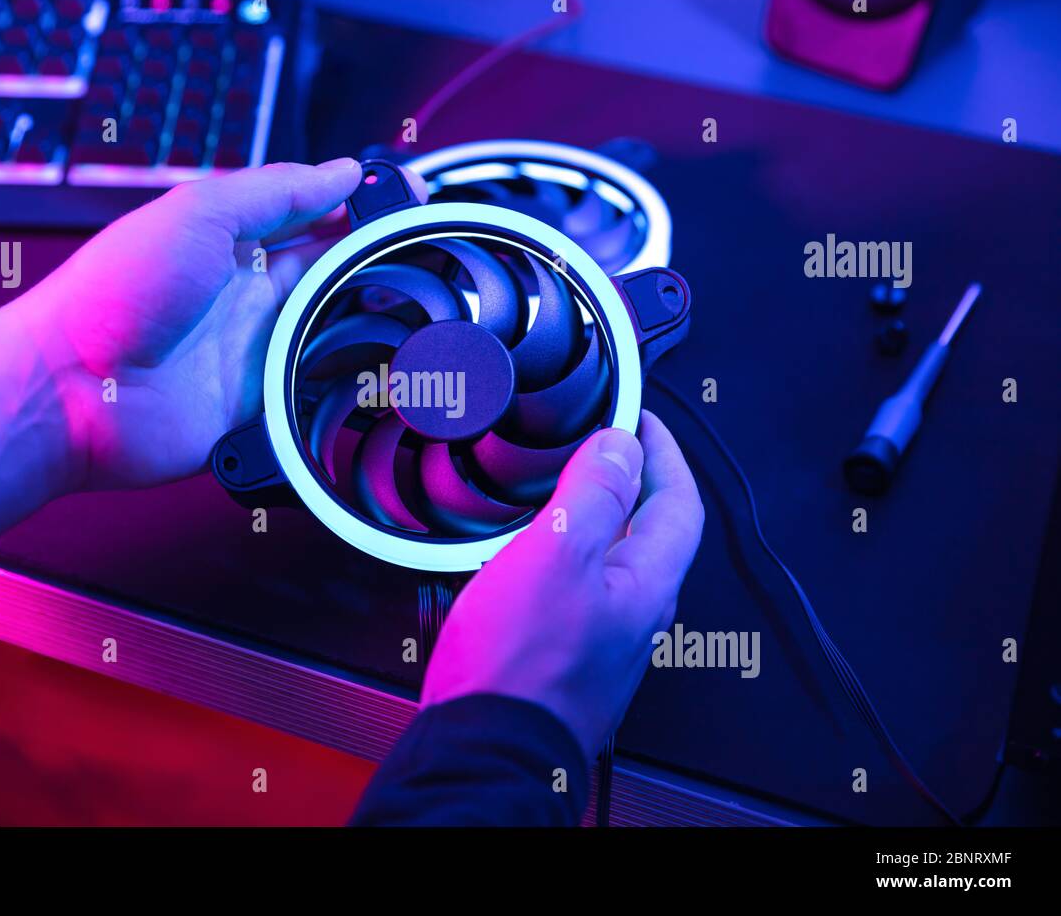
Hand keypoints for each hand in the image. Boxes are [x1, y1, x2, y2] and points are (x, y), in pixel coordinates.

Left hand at [0, 159, 383, 535]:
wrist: (70, 387)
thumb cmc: (115, 290)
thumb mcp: (198, 212)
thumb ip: (275, 191)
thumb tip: (342, 170)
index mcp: (234, 240)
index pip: (314, 214)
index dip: (361, 205)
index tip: (411, 198)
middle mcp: (252, 294)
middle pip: (335, 273)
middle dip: (381, 262)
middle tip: (430, 254)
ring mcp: (257, 350)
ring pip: (336, 331)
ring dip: (371, 320)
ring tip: (419, 306)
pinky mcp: (260, 405)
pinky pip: (317, 390)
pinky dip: (345, 380)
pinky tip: (378, 367)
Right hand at [420, 412, 703, 759]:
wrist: (485, 747)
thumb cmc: (521, 668)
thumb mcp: (558, 555)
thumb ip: (596, 493)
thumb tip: (621, 445)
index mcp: (646, 583)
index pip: (680, 500)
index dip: (663, 450)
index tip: (640, 417)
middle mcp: (633, 613)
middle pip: (650, 529)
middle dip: (630, 477)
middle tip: (601, 442)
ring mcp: (600, 637)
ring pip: (610, 557)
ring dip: (593, 513)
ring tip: (562, 482)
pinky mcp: (564, 654)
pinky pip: (576, 586)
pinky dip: (560, 551)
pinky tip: (525, 551)